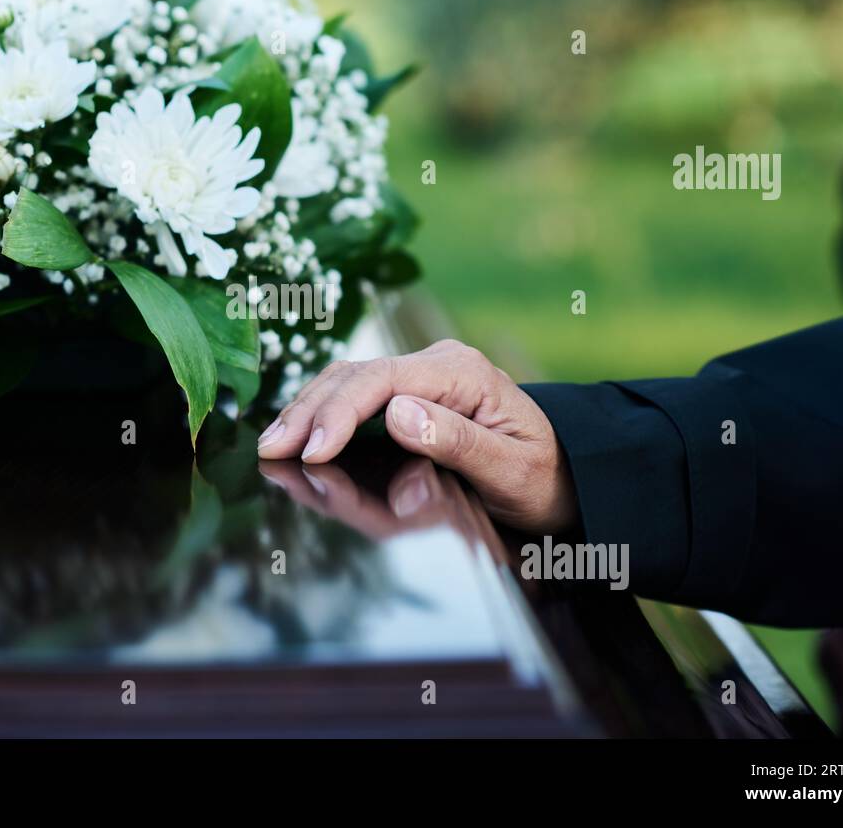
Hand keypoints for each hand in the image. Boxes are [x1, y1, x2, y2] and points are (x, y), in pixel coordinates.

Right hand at [256, 339, 578, 532]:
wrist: (571, 475)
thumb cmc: (545, 478)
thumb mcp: (511, 469)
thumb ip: (456, 441)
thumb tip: (396, 414)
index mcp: (460, 372)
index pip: (382, 380)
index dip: (341, 413)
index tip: (313, 452)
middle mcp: (436, 364)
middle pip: (355, 375)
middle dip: (309, 412)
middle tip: (271, 450)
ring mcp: (420, 377)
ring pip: (347, 382)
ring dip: (307, 412)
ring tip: (272, 445)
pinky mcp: (411, 397)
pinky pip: (357, 398)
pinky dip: (322, 416)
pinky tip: (298, 438)